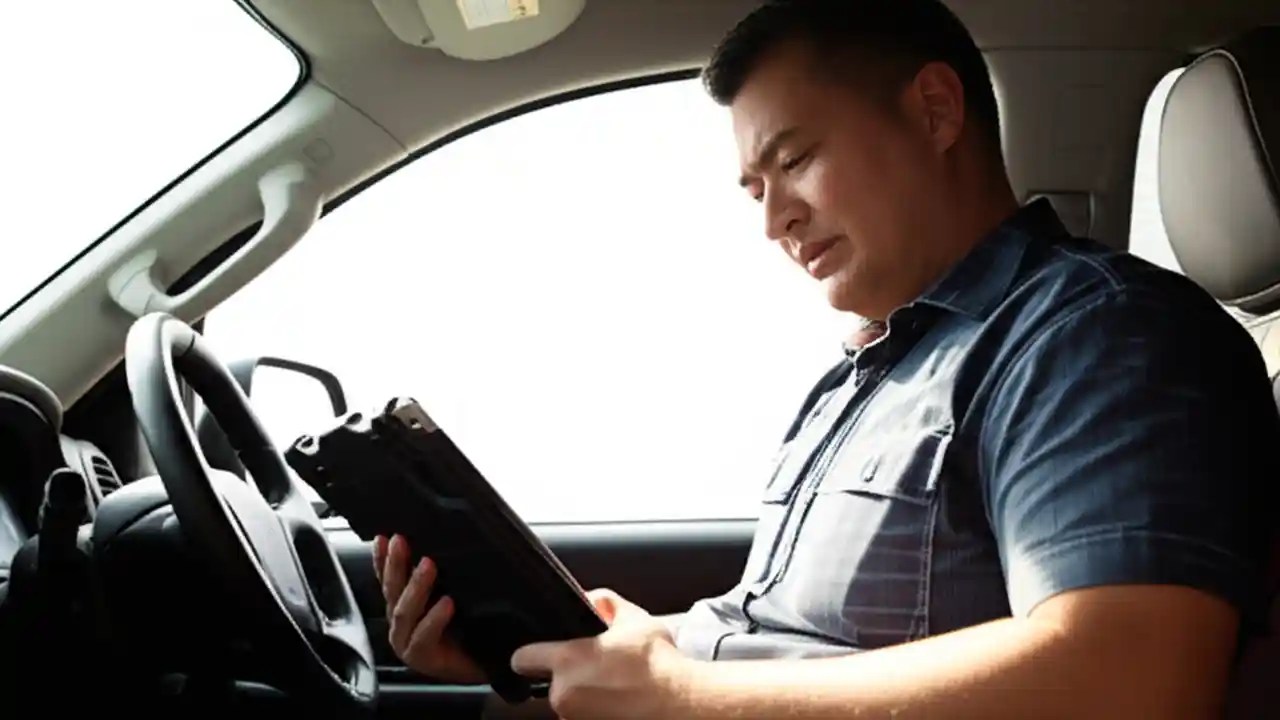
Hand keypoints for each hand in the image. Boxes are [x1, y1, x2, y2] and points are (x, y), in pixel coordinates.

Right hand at [373, 534, 485, 683]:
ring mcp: (406, 641)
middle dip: (395, 564)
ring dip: (416, 586)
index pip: (387, 578)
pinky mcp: (420, 658)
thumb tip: (433, 545)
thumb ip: (437, 577)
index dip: (381, 559)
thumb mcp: (449, 594)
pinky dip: (434, 618)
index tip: (384, 537)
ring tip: (428, 564)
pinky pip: (423, 637)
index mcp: (403, 605)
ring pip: (403, 612)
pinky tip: (447, 603)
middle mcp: (400, 622)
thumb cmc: (465, 628)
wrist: (484, 661)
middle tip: (402, 541)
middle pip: (391, 590)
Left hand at [510, 589, 693, 719]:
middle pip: (550, 683)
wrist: (681, 705)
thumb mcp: (634, 619)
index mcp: (568, 659)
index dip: (530, 654)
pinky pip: (583, 718)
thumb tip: (590, 599)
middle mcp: (564, 694)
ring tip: (613, 689)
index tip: (539, 654)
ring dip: (584, 697)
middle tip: (597, 670)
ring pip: (569, 704)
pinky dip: (596, 712)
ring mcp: (574, 719)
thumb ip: (605, 602)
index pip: (522, 658)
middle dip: (568, 677)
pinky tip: (619, 703)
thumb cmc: (660, 665)